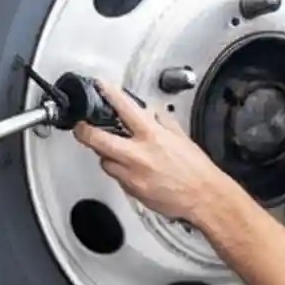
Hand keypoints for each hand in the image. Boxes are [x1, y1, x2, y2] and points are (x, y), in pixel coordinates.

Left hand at [72, 81, 235, 222]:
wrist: (203, 197)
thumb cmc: (196, 169)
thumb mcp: (181, 137)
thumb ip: (163, 123)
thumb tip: (153, 115)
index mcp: (152, 136)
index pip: (125, 108)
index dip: (109, 94)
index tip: (100, 86)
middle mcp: (138, 155)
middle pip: (98, 140)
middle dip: (84, 131)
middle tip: (80, 127)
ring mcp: (132, 175)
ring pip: (104, 161)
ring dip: (106, 155)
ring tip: (115, 152)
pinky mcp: (131, 191)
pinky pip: (117, 178)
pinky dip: (120, 172)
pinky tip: (132, 170)